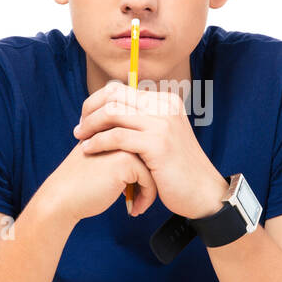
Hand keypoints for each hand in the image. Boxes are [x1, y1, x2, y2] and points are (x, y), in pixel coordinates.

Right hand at [40, 138, 159, 224]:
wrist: (61, 199)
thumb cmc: (80, 186)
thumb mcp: (100, 162)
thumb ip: (119, 157)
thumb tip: (148, 165)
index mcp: (110, 128)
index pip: (143, 148)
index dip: (145, 171)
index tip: (139, 189)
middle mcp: (118, 131)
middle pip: (151, 156)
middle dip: (150, 179)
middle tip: (142, 199)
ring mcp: (122, 144)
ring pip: (153, 167)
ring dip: (149, 190)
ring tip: (139, 205)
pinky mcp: (125, 161)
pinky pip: (149, 180)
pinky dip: (146, 197)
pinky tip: (135, 210)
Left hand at [71, 81, 227, 219]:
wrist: (203, 192)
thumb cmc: (177, 170)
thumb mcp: (163, 137)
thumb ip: (143, 122)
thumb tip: (112, 112)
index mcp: (165, 100)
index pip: (120, 89)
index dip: (97, 101)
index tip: (86, 118)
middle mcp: (164, 106)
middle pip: (114, 95)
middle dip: (90, 110)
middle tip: (79, 129)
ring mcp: (162, 123)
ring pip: (112, 112)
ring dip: (90, 125)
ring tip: (80, 139)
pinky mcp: (157, 144)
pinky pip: (117, 136)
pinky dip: (98, 142)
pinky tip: (88, 150)